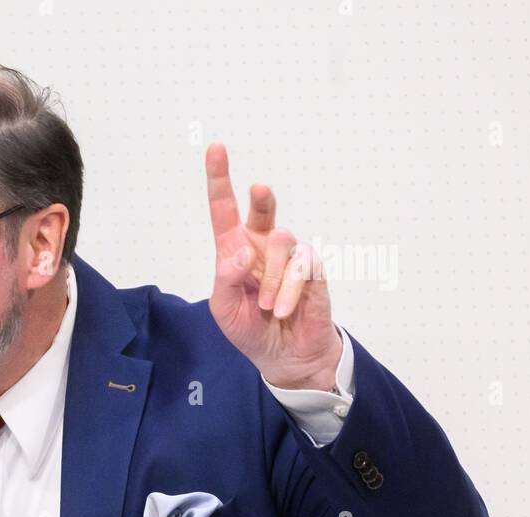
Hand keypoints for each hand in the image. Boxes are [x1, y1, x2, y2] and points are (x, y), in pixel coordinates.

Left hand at [204, 143, 340, 390]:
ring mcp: (289, 255)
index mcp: (234, 250)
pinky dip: (290, 291)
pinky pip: (302, 266)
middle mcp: (262, 246)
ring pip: (281, 243)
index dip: (219, 180)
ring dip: (272, 281)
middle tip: (259, 189)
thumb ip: (226, 279)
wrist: (284, 355)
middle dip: (261, 197)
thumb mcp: (224, 309)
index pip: (224, 210)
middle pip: (262, 208)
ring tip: (269, 307)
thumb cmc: (250, 327)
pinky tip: (284, 308)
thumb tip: (241, 251)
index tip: (215, 148)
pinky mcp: (314, 268)